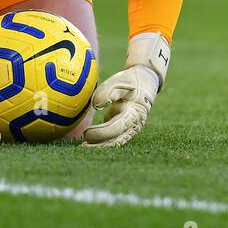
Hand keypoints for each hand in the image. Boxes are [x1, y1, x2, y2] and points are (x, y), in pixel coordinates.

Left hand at [82, 32, 170, 148]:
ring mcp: (130, 128)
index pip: (118, 127)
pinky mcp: (124, 127)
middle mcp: (133, 124)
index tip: (87, 133)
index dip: (103, 132)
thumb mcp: (120, 81)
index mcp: (133, 113)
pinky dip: (103, 141)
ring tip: (84, 147)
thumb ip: (108, 92)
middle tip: (82, 145)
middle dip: (100, 144)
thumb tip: (96, 105)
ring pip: (116, 141)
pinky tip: (89, 143)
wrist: (145, 83)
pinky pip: (114, 138)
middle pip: (117, 139)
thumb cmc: (130, 81)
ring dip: (101, 146)